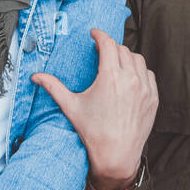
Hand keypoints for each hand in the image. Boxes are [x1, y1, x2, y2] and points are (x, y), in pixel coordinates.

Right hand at [31, 28, 156, 189]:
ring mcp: (145, 89)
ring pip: (138, 60)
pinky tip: (130, 78)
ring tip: (115, 64)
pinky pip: (148, 75)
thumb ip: (53, 87)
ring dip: (126, 57)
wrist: (116, 156)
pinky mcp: (153, 98)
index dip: (100, 35)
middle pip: (122, 49)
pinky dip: (139, 71)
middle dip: (110, 47)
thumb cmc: (94, 133)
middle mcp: (130, 80)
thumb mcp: (71, 107)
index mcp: (110, 77)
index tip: (94, 33)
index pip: (108, 44)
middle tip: (101, 52)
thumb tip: (36, 77)